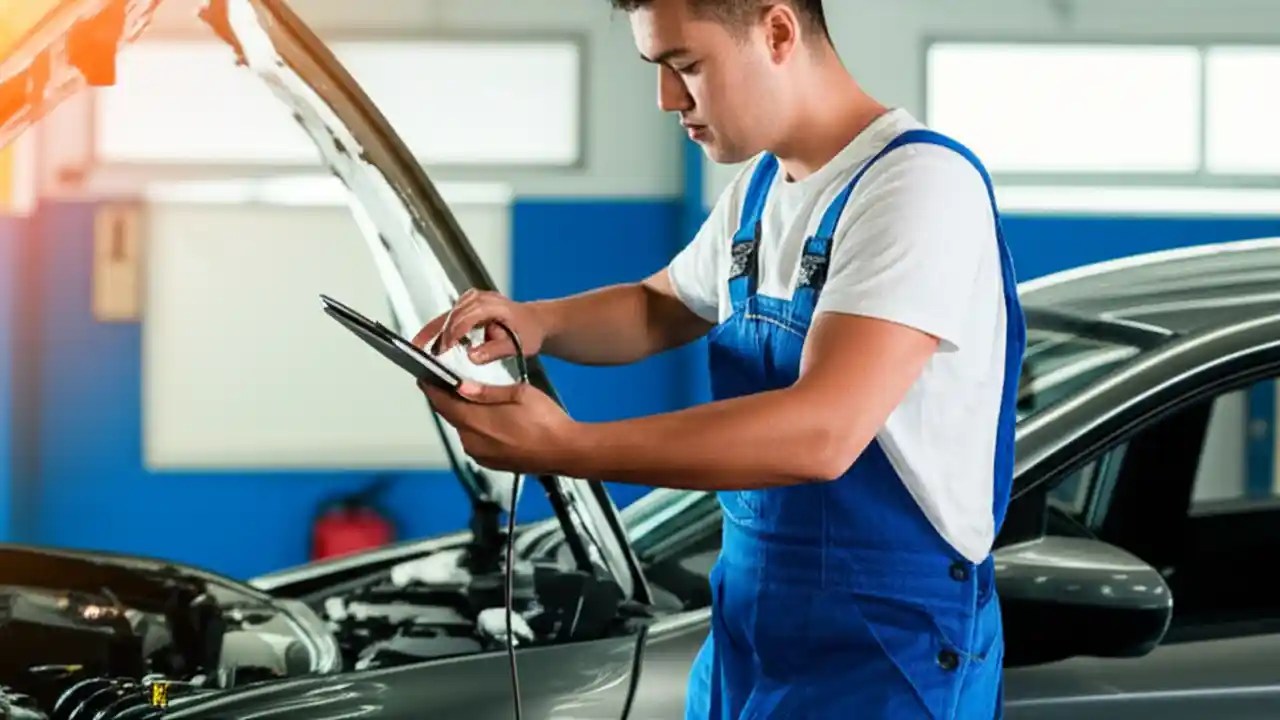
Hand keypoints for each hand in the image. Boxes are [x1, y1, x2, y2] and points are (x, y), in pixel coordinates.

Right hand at [411, 289, 546, 364]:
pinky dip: (439, 327)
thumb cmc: (528, 332)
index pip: (466, 318)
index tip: (443, 350)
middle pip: (452, 315)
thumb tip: (473, 356)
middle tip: (423, 351)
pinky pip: (450, 315)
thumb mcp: (517, 344)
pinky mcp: (469, 304)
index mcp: (492, 305)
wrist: (534, 321)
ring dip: (434, 330)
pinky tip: (430, 340)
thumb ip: (495, 350)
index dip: (452, 334)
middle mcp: (481, 298)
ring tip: (419, 346)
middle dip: (437, 334)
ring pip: (448, 314)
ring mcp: (474, 299)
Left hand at [419, 378, 578, 474]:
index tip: (424, 377)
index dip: (431, 388)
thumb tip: (460, 386)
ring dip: (463, 414)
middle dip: (446, 400)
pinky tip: (489, 420)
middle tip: (447, 383)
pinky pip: (475, 442)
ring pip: (463, 429)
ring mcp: (481, 455)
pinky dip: (475, 428)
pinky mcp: (491, 463)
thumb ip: (486, 391)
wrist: (565, 451)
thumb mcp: (518, 394)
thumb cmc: (546, 420)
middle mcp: (472, 441)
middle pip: (450, 416)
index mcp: (475, 421)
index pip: (442, 402)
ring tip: (472, 400)